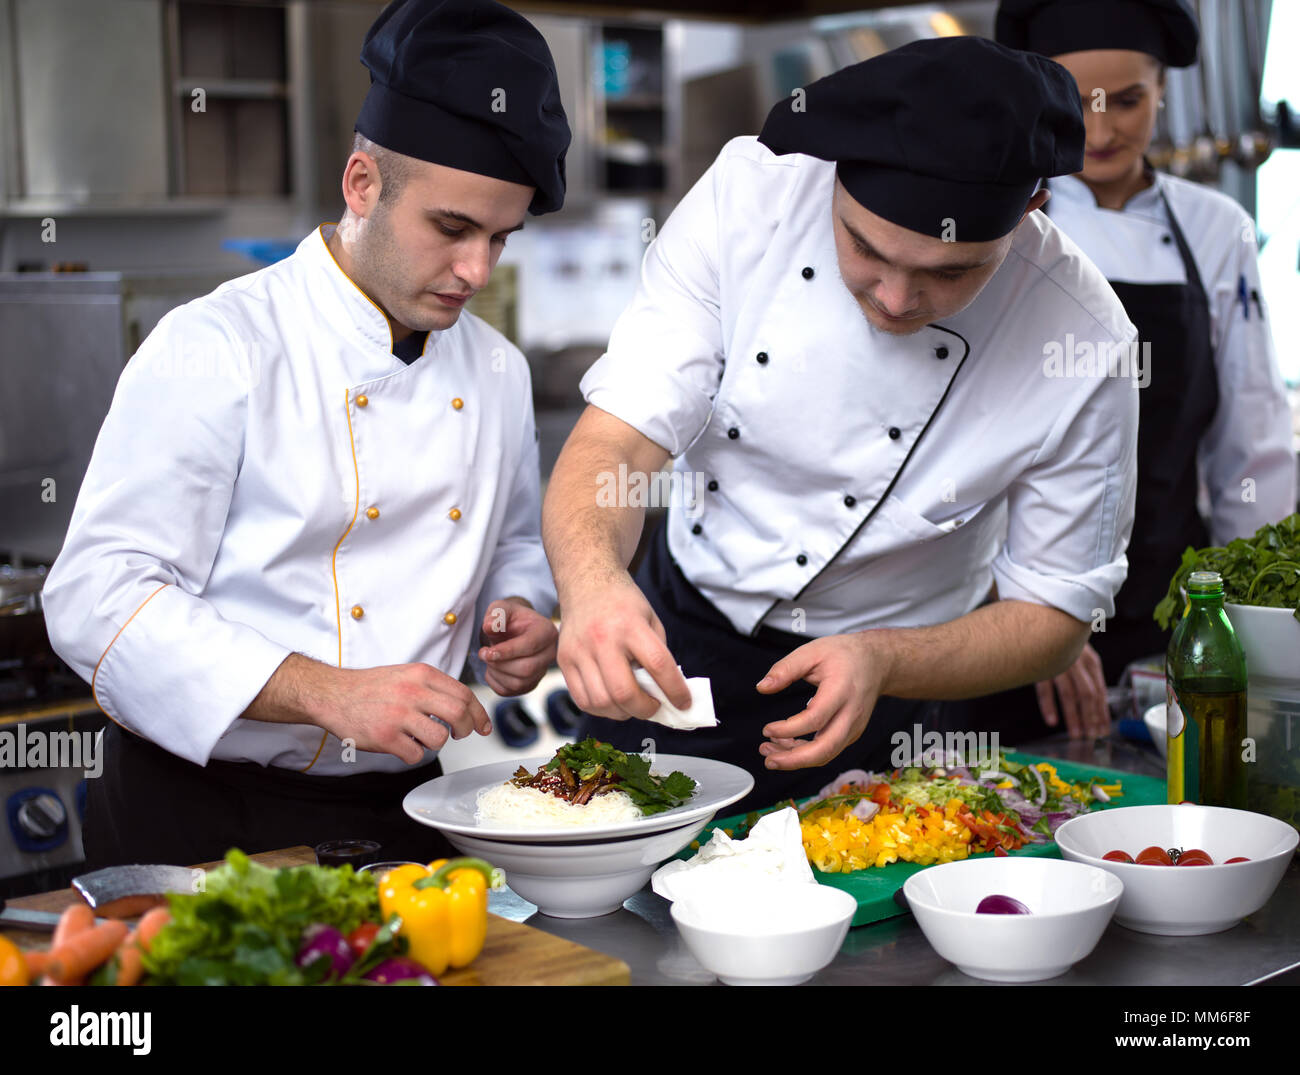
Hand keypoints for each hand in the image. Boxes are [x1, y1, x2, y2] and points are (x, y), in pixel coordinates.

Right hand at [305, 660, 490, 764]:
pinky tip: (403, 744)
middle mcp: (413, 692)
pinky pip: (415, 754)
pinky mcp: (385, 737)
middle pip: (459, 714)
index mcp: (421, 674)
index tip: (483, 726)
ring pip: (439, 738)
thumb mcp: (406, 674)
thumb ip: (434, 686)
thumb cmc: (371, 686)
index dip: (479, 713)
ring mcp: (399, 715)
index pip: (464, 694)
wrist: (332, 694)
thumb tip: (464, 706)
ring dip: (437, 743)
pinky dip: (413, 753)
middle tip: (461, 734)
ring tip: (422, 737)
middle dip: (466, 729)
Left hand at [478, 597, 557, 695]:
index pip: (529, 646)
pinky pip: (512, 691)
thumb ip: (496, 613)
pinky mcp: (531, 684)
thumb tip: (489, 626)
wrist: (513, 632)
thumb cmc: (509, 619)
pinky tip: (492, 668)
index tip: (486, 651)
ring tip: (488, 659)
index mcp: (546, 632)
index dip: (506, 651)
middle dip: (499, 664)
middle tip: (483, 654)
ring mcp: (542, 671)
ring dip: (496, 673)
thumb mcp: (501, 608)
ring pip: (519, 682)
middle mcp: (550, 653)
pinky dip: (496, 682)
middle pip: (527, 668)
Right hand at [555, 572, 689, 719]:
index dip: (675, 690)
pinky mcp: (564, 661)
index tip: (684, 703)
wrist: (586, 582)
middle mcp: (601, 638)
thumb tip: (665, 693)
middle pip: (624, 691)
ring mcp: (579, 651)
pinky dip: (602, 709)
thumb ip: (658, 655)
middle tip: (654, 706)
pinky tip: (613, 700)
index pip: (657, 664)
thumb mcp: (650, 619)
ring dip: (623, 712)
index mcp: (630, 624)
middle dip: (645, 709)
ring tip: (632, 703)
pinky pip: (583, 700)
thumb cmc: (623, 603)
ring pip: (602, 702)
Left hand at [756, 632, 887, 769]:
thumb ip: (786, 669)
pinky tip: (786, 744)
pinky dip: (806, 753)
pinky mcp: (851, 733)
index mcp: (841, 690)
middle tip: (768, 759)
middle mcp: (850, 714)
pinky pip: (828, 750)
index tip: (767, 729)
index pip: (815, 719)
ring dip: (797, 760)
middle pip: (825, 748)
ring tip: (770, 753)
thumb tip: (762, 687)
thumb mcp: (812, 652)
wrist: (877, 663)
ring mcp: (853, 727)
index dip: (789, 729)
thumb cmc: (844, 655)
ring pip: (826, 754)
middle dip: (794, 760)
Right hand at [1035, 642, 1108, 739]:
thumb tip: (1097, 702)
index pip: (1100, 691)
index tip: (1104, 729)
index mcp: (1090, 661)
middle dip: (1091, 718)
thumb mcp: (1082, 653)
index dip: (1103, 712)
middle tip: (1093, 736)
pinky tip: (1052, 720)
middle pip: (1087, 695)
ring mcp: (1058, 663)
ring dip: (1074, 717)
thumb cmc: (1064, 639)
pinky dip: (1049, 706)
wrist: (1048, 617)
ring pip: (1069, 694)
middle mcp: (1077, 662)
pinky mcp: (1040, 665)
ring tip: (1077, 734)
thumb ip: (1088, 674)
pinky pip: (1045, 689)